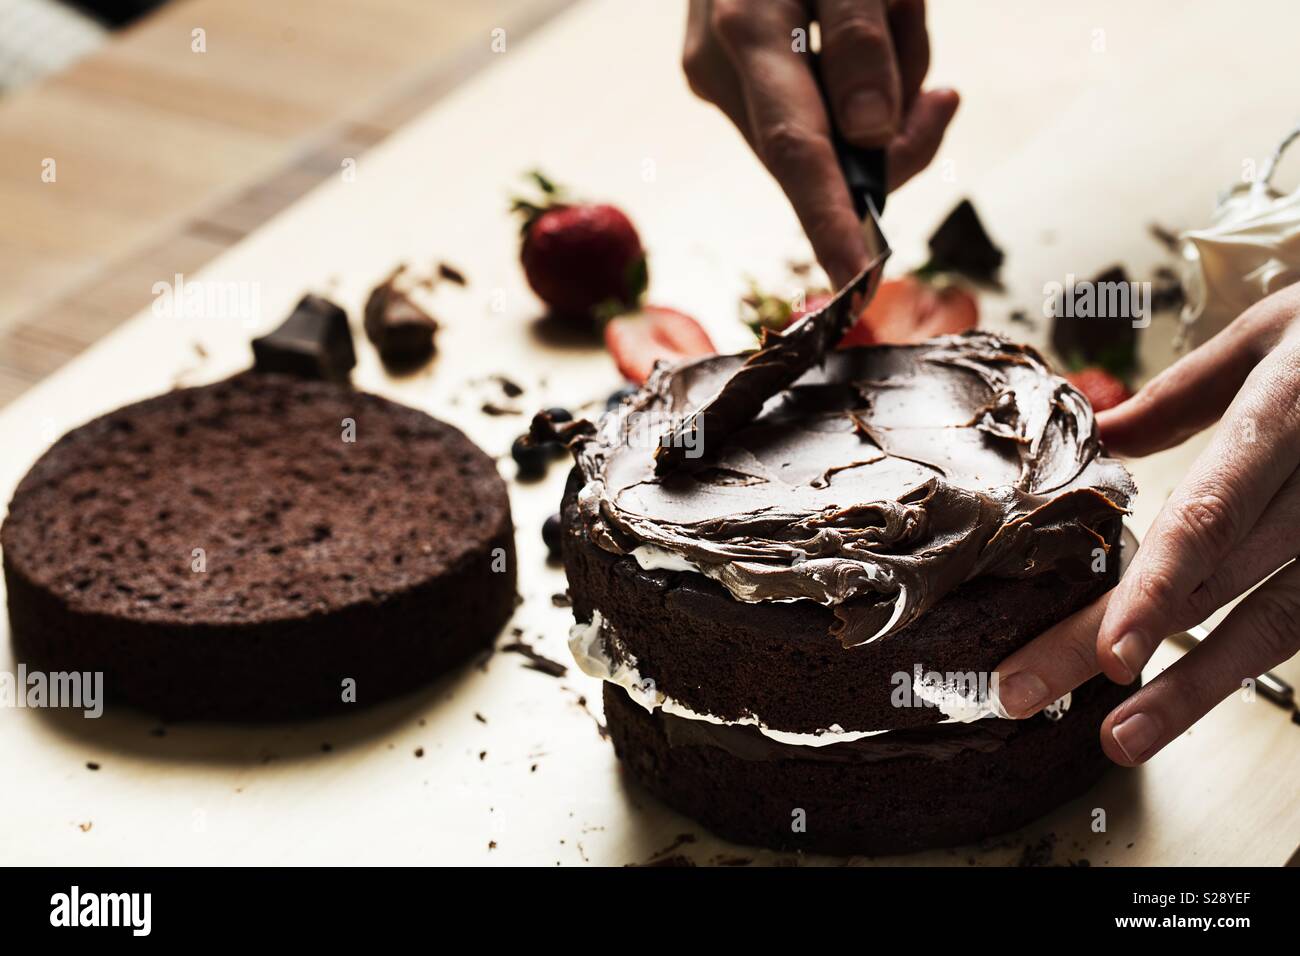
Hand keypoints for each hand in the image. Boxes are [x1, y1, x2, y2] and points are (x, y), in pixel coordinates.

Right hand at [682, 0, 958, 286]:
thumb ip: (863, 40)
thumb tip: (871, 140)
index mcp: (746, 33)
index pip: (796, 151)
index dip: (830, 222)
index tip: (857, 283)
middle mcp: (719, 68)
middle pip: (817, 153)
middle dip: (888, 139)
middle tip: (939, 101)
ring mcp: (719, 77)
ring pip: (823, 136)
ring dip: (877, 98)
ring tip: (886, 17)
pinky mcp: (732, 77)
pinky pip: (812, 113)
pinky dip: (853, 90)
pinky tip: (862, 33)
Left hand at [995, 282, 1299, 764]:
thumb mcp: (1271, 336)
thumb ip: (1186, 392)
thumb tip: (1102, 435)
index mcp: (1286, 414)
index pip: (1212, 512)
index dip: (1159, 588)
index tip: (1109, 655)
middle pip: (1213, 581)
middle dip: (1113, 642)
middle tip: (1027, 691)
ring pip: (1275, 623)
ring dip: (1191, 689)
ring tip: (1119, 738)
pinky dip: (1246, 658)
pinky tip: (1185, 700)